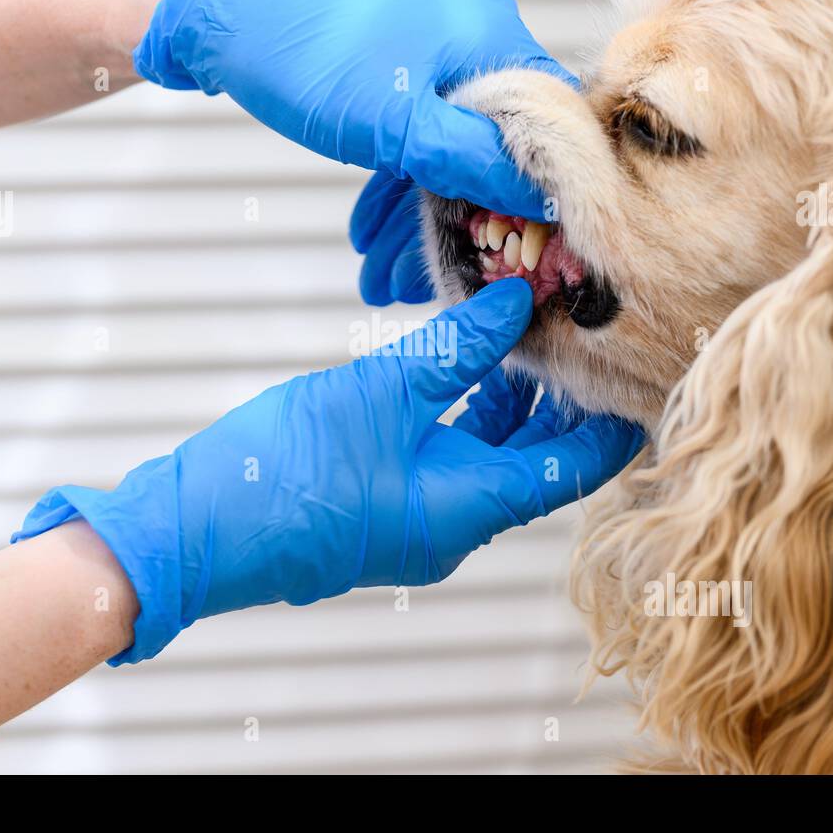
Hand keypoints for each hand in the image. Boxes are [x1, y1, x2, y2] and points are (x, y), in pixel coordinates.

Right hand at [13, 280, 643, 663]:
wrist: (196, 530)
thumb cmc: (285, 472)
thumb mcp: (381, 391)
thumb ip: (456, 346)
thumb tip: (516, 302)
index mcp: (472, 508)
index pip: (576, 467)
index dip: (613, 415)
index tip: (637, 359)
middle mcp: (457, 523)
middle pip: (539, 459)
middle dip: (562, 393)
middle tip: (579, 322)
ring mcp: (420, 517)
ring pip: (493, 454)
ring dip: (512, 397)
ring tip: (530, 326)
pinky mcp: (385, 502)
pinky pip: (449, 455)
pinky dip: (467, 410)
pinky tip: (467, 359)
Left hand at [132, 0, 575, 305]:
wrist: (214, 12)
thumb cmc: (303, 56)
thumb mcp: (399, 125)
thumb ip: (473, 160)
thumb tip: (543, 194)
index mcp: (488, 31)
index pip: (544, 122)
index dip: (532, 194)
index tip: (516, 251)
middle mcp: (467, 29)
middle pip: (482, 144)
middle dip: (451, 223)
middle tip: (422, 286)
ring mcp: (424, 42)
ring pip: (438, 144)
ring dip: (411, 215)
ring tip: (383, 276)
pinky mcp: (386, 58)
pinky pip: (406, 130)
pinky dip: (390, 181)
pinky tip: (368, 233)